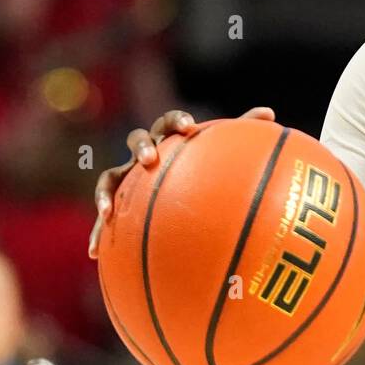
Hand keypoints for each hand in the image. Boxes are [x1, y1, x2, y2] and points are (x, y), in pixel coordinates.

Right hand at [87, 106, 275, 258]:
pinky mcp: (118, 204)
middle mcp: (146, 155)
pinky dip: (98, 231)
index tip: (190, 128)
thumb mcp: (225, 154)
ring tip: (107, 210)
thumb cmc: (205, 169)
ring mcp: (129, 178)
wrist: (182, 193)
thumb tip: (271, 112)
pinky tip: (93, 253)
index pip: (170, 122)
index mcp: (171, 139)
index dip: (177, 121)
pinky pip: (104, 217)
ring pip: (109, 177)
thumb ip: (243, 132)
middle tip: (151, 159)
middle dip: (141, 147)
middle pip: (136, 140)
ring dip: (106, 191)